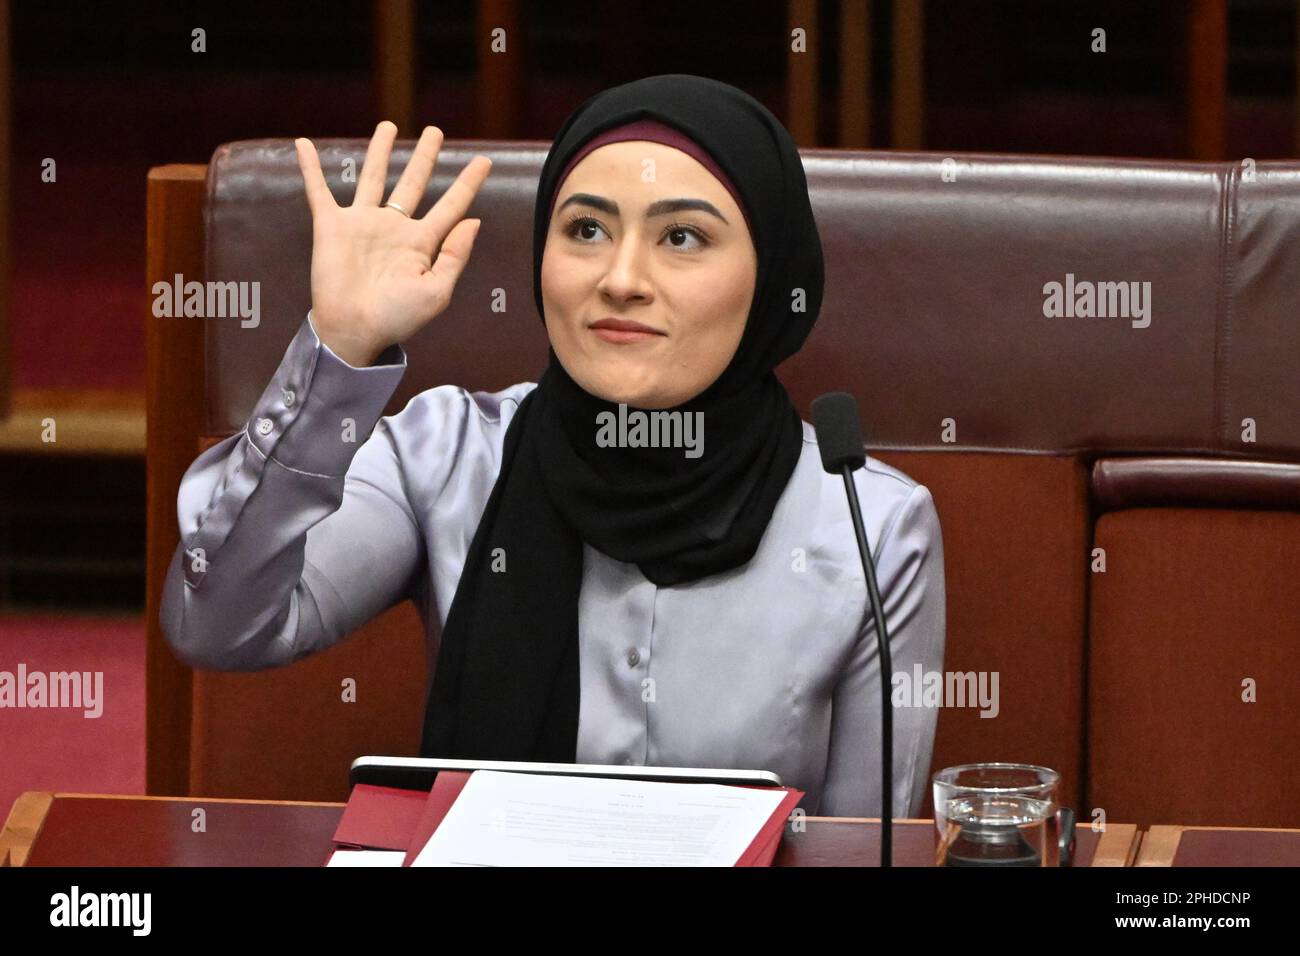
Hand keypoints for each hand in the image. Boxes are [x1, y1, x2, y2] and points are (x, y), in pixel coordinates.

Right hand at [294, 121, 491, 366]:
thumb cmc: (397, 317)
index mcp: (422, 243)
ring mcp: (362, 224)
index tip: (485, 161)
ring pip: (373, 177)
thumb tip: (474, 219)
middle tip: (435, 131)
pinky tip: (303, 144)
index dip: (468, 183)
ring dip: (379, 151)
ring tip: (388, 126)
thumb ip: (455, 254)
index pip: (451, 206)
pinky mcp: (331, 226)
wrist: (355, 329)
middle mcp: (394, 227)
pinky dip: (310, 167)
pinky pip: (319, 190)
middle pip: (414, 182)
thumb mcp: (437, 291)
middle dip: (425, 156)